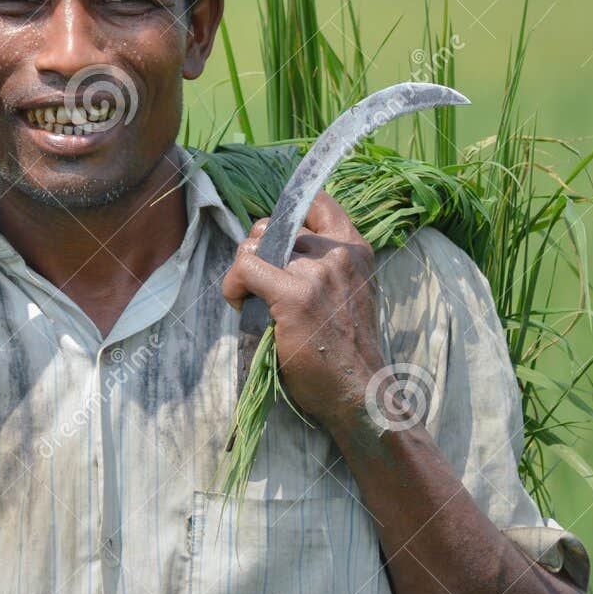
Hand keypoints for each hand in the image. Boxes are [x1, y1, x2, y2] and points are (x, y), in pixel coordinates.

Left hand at [220, 193, 388, 433]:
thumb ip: (324, 264)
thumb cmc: (346, 347)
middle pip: (273, 227)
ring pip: (254, 246)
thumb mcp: (350, 291)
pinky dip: (233, 286)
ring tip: (253, 300)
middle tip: (261, 288)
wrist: (359, 390)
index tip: (276, 244)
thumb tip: (278, 247)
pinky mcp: (293, 295)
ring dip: (243, 272)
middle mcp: (338, 253)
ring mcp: (316, 272)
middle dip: (258, 253)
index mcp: (355, 249)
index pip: (317, 202)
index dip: (287, 217)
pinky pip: (244, 269)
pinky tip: (241, 305)